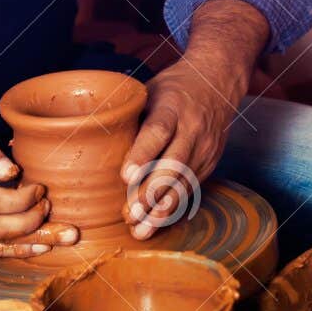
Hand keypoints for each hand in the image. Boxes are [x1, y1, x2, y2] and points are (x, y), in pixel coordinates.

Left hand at [120, 0, 266, 240]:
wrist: (218, 81)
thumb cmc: (173, 87)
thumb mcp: (150, 90)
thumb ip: (130, 115)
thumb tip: (94, 140)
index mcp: (172, 106)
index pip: (158, 131)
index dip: (142, 154)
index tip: (125, 175)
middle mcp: (192, 129)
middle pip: (173, 164)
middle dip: (150, 193)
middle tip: (129, 214)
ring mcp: (204, 147)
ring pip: (184, 182)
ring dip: (162, 209)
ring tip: (141, 229)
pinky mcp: (210, 162)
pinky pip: (191, 188)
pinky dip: (174, 207)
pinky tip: (157, 223)